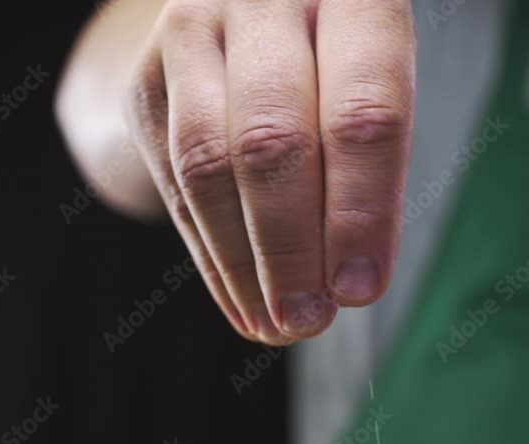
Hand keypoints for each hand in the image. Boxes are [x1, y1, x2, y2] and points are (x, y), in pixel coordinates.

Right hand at [124, 0, 415, 343]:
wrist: (247, 4)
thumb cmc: (340, 55)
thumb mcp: (380, 79)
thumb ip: (373, 163)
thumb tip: (350, 283)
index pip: (361, 113)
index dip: (361, 211)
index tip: (360, 289)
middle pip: (271, 140)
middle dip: (290, 248)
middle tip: (311, 320)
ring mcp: (192, 29)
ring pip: (208, 163)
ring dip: (243, 262)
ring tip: (278, 326)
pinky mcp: (147, 77)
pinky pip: (174, 180)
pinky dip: (212, 254)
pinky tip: (243, 302)